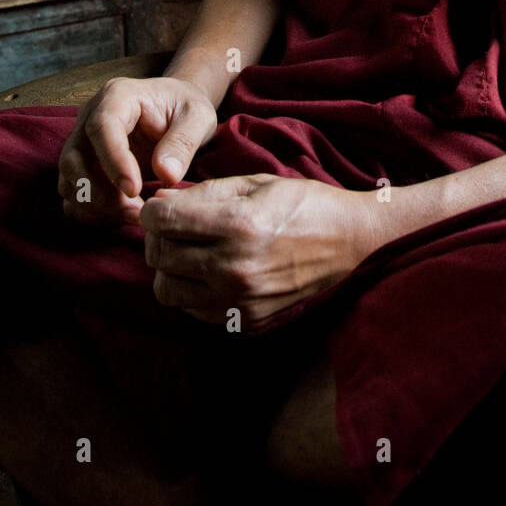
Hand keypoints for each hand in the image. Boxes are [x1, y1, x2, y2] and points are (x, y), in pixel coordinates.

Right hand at [57, 76, 217, 225]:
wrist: (175, 108)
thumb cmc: (185, 107)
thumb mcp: (198, 117)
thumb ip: (183, 143)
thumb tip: (166, 175)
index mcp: (117, 96)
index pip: (102, 127)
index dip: (113, 162)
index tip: (134, 190)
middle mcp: (90, 117)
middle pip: (75, 158)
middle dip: (101, 193)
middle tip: (136, 212)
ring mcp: (82, 141)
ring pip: (69, 179)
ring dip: (95, 206)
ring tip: (134, 216)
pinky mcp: (82, 165)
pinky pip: (72, 193)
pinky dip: (90, 211)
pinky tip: (119, 218)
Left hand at [139, 174, 379, 324]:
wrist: (352, 243)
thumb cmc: (306, 204)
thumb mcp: (257, 183)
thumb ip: (204, 192)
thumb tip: (161, 199)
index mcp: (237, 226)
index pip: (161, 221)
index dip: (153, 209)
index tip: (163, 206)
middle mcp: (234, 268)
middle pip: (157, 256)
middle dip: (157, 236)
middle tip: (174, 226)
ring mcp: (240, 301)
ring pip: (166, 290)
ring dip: (169, 269)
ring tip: (189, 252)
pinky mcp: (247, 321)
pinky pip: (193, 311)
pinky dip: (192, 291)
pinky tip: (211, 272)